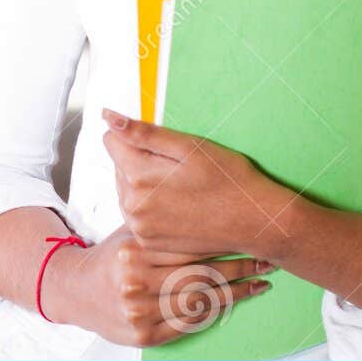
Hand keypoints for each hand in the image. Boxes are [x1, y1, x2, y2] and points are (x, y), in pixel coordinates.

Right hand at [39, 223, 273, 347]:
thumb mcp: (129, 226)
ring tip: (260, 281)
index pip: (189, 245)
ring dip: (235, 293)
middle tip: (265, 259)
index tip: (249, 233)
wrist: (77, 291)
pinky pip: (188, 324)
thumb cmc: (113, 254)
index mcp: (134, 250)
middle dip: (238, 267)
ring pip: (198, 302)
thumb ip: (155, 207)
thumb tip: (169, 159)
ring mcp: (137, 311)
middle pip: (199, 275)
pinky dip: (214, 312)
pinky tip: (234, 300)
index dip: (222, 240)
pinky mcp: (143, 335)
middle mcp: (134, 282)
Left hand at [102, 107, 294, 259]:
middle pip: (119, 166)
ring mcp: (140, 228)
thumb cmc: (228, 179)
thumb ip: (143, 133)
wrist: (254, 222)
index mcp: (138, 177)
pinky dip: (151, 204)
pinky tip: (178, 203)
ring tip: (181, 186)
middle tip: (180, 167)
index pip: (111, 141)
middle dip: (140, 160)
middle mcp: (132, 206)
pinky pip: (137, 213)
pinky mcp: (149, 242)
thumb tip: (107, 118)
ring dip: (144, 182)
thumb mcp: (189, 147)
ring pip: (126, 190)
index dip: (135, 136)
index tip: (162, 145)